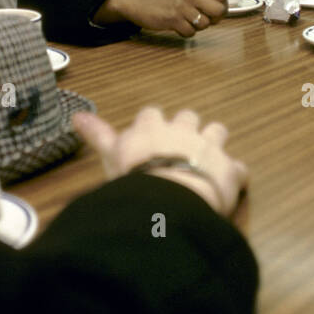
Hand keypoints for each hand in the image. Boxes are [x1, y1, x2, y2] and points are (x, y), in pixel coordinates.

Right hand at [73, 106, 247, 215]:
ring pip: (217, 131)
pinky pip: (238, 168)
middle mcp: (182, 130)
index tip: (149, 135)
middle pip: (187, 117)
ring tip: (208, 159)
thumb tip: (75, 114)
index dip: (152, 124)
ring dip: (214, 142)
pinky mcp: (230, 169)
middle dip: (186, 127)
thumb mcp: (110, 156)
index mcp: (152, 128)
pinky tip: (230, 187)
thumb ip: (97, 135)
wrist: (169, 199)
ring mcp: (209, 147)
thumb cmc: (134, 177)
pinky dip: (234, 176)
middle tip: (180, 146)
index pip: (151, 114)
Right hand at [95, 0, 227, 37]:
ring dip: (198, 27)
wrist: (137, 2)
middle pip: (218, 10)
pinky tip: (178, 27)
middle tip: (207, 20)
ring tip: (187, 22)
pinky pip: (190, 32)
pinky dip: (186, 33)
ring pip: (205, 24)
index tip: (217, 13)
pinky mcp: (172, 20)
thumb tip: (219, 8)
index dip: (223, 7)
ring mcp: (181, 7)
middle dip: (215, 19)